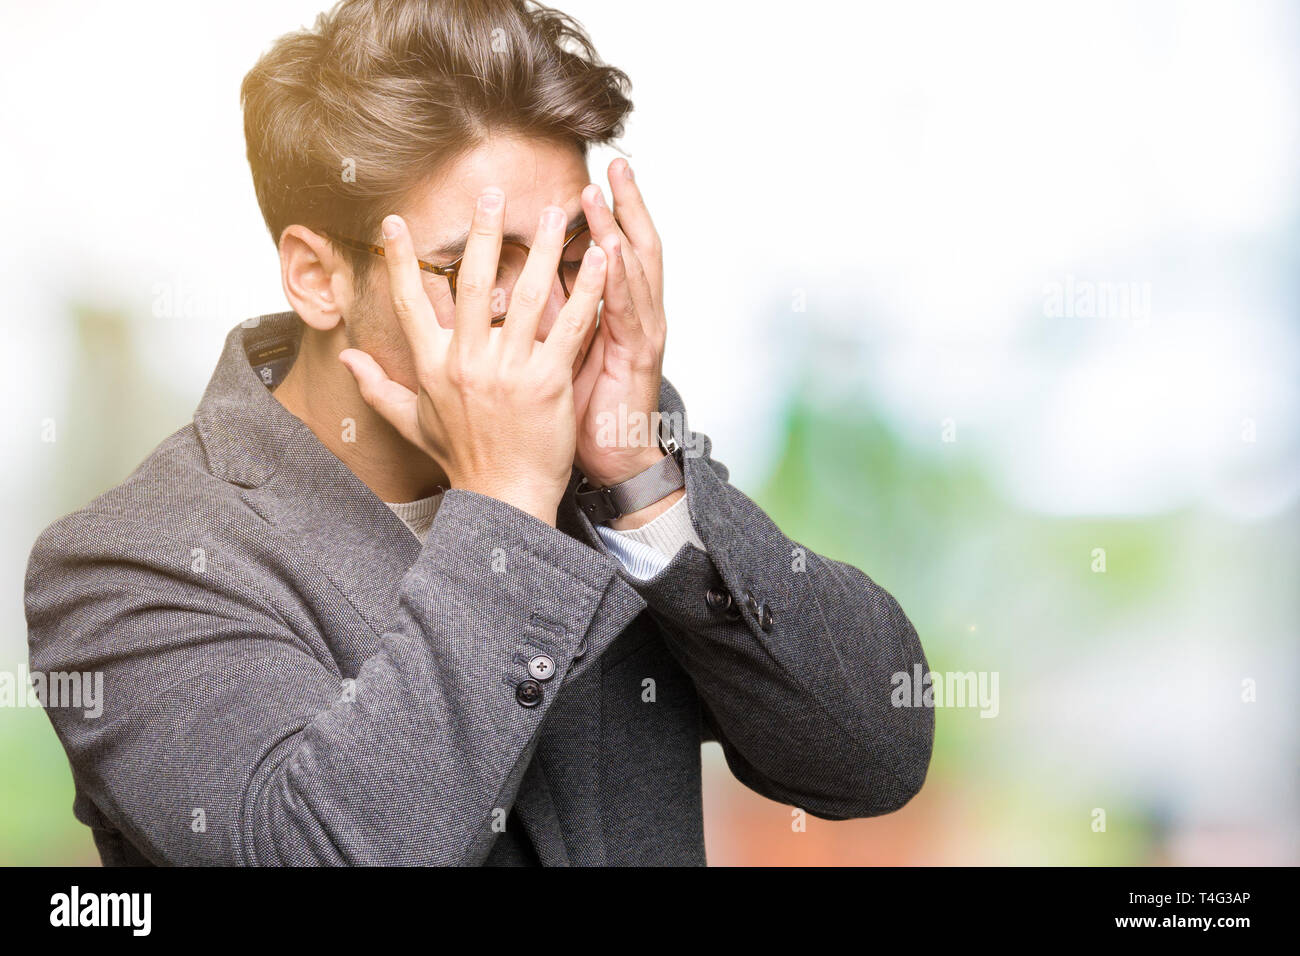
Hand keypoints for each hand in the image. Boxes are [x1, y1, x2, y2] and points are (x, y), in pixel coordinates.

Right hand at [339, 191, 607, 525]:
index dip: (400, 261)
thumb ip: (378, 386)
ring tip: (555, 211)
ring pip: (525, 295)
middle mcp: (467, 362)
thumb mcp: (412, 423)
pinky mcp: (547, 383)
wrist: (503, 499)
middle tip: (488, 192)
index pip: (411, 302)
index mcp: (433, 366)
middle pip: (471, 284)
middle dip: (480, 233)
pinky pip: (569, 326)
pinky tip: (599, 259)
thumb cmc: (463, 461)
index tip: (394, 222)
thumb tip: (346, 357)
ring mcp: (509, 371)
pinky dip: (586, 290)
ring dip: (541, 249)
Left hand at [573, 159, 668, 488]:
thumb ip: (541, 315)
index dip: (607, 213)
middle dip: (628, 204)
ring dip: (624, 227)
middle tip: (616, 164)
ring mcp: (642, 332)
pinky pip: (630, 309)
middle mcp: (636, 315)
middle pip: (639, 246)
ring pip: (639, 269)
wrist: (609, 459)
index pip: (615, 251)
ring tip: (609, 191)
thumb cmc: (581, 409)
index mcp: (617, 313)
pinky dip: (622, 276)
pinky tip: (612, 247)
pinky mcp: (640, 356)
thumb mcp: (554, 351)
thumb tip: (507, 280)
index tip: (592, 174)